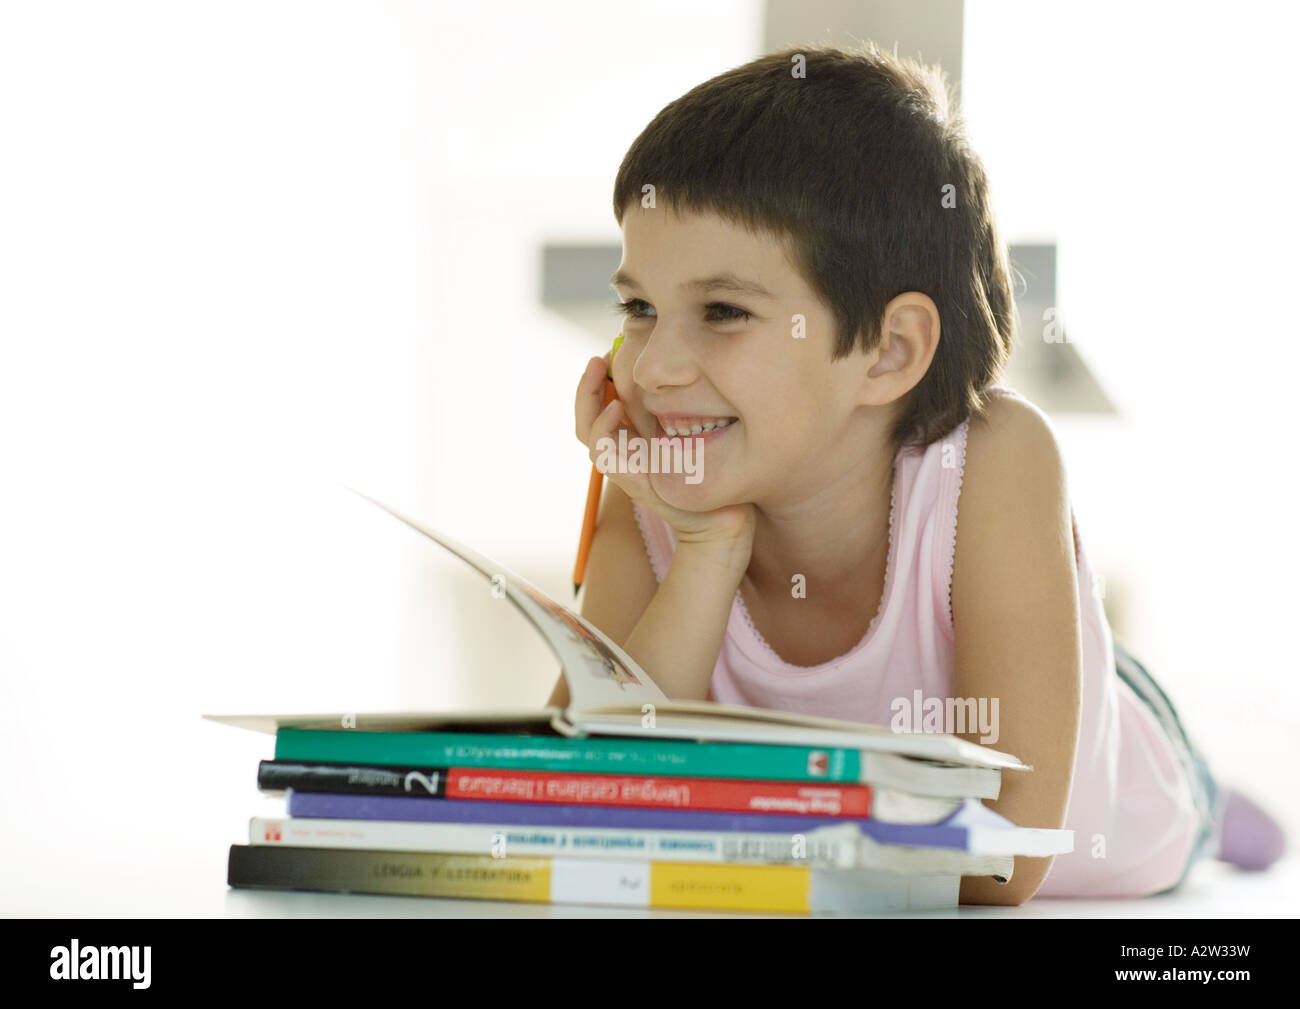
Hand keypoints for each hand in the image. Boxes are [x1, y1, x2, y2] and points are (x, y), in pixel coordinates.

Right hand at [575, 354, 755, 554]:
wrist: (725, 520)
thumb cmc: (714, 475)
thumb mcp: (692, 434)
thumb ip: (675, 411)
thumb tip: (667, 374)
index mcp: (634, 446)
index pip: (598, 413)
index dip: (596, 385)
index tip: (606, 356)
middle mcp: (625, 459)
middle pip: (585, 422)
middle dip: (586, 388)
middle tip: (596, 360)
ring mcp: (628, 472)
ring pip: (589, 436)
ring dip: (590, 402)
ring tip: (602, 373)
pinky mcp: (634, 483)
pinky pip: (606, 454)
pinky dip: (604, 429)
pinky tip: (616, 407)